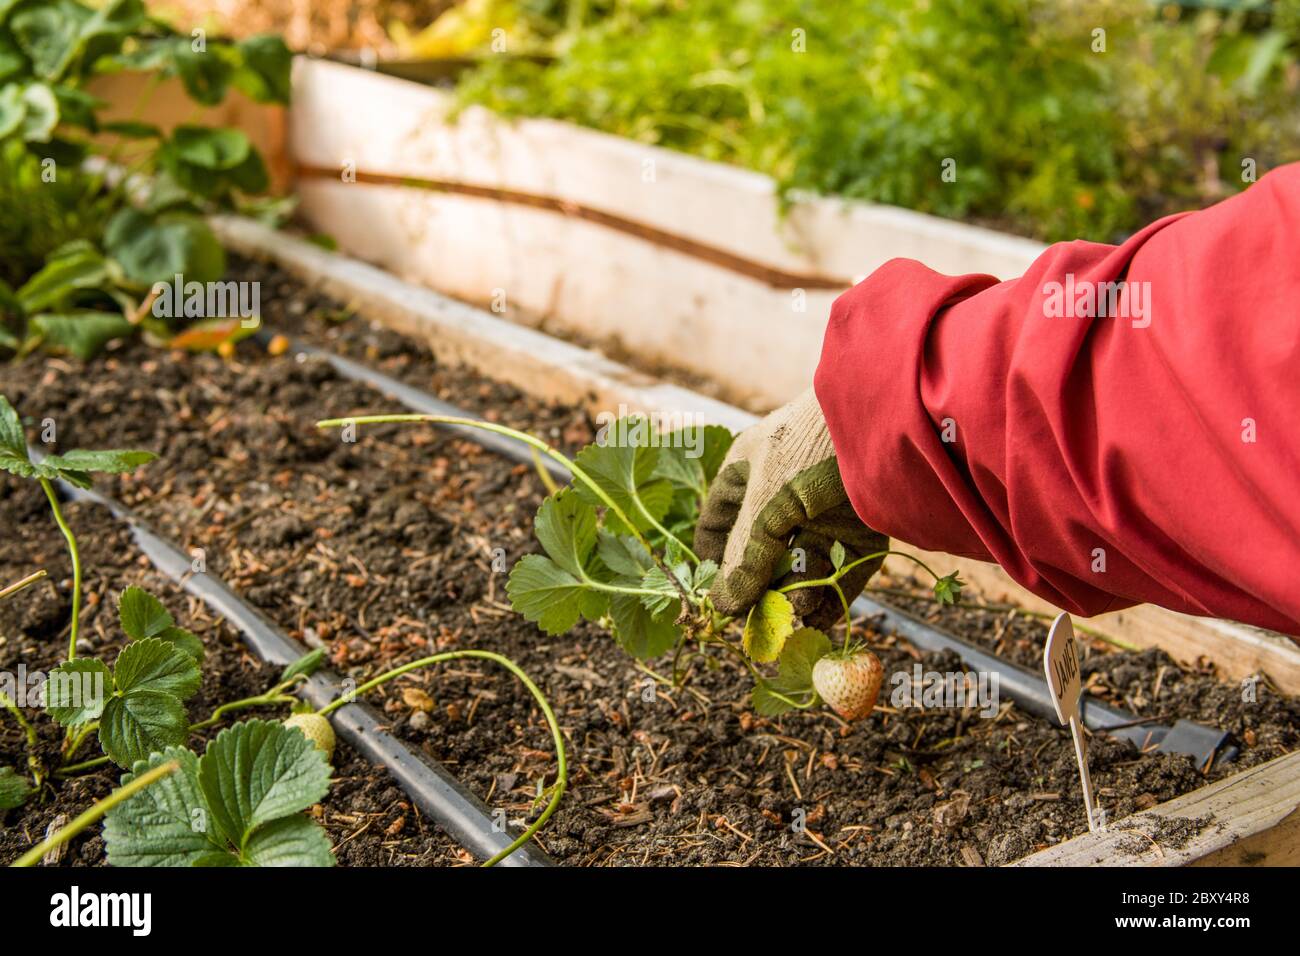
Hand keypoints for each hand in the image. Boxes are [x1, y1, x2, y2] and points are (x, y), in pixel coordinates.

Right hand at [695, 388, 887, 628]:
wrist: (887, 419)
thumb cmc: (809, 449)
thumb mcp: (765, 504)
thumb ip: (744, 556)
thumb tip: (721, 606)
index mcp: (747, 473)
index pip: (718, 523)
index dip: (715, 561)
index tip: (718, 594)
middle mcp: (782, 494)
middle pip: (762, 554)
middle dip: (761, 587)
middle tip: (761, 620)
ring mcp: (823, 511)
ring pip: (802, 565)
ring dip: (797, 594)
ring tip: (799, 611)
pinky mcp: (860, 527)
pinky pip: (839, 569)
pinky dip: (830, 596)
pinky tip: (819, 620)